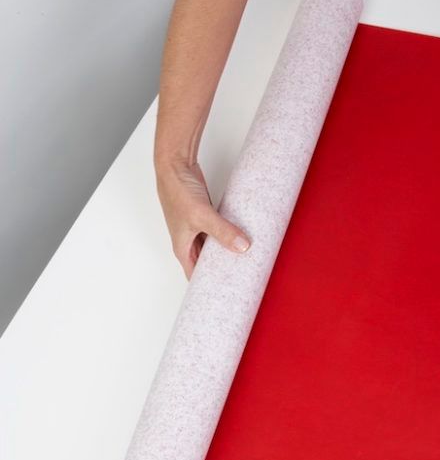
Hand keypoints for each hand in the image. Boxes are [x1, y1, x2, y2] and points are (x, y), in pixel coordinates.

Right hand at [156, 158, 250, 278]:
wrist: (175, 164)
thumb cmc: (177, 191)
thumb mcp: (202, 215)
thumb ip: (223, 231)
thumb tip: (243, 247)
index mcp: (182, 247)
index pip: (194, 275)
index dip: (207, 286)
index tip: (223, 294)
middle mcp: (188, 240)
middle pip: (205, 262)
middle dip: (220, 270)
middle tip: (240, 278)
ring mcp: (196, 227)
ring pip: (212, 246)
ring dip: (225, 251)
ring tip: (244, 260)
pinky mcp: (204, 214)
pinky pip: (217, 230)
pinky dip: (228, 235)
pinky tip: (241, 237)